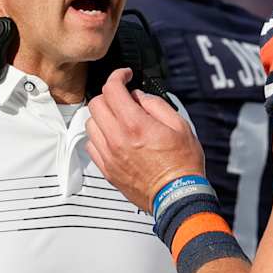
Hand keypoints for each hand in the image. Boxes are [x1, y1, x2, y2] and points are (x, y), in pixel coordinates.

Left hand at [87, 68, 206, 212]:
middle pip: (95, 103)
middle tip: (123, 98)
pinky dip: (99, 136)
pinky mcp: (106, 169)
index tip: (125, 76)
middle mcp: (117, 138)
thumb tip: (139, 96)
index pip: (112, 89)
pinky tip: (113, 138)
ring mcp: (109, 155)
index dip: (118, 76)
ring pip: (90, 124)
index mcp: (135, 125)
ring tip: (118, 119)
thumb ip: (156, 105)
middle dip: (109, 95)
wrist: (176, 195)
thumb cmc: (182, 164)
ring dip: (102, 116)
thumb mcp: (180, 126)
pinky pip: (91, 145)